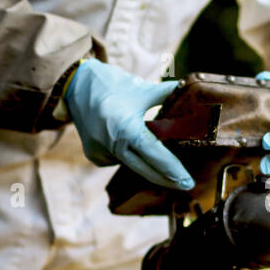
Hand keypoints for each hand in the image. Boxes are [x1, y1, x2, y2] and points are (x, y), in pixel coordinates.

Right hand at [65, 60, 194, 189]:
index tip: (188, 181)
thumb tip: (193, 95)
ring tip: (166, 169)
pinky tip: (129, 145)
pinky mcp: (94, 155)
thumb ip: (168, 94)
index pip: (155, 154)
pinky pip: (118, 161)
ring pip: (132, 166)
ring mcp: (100, 151)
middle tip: (186, 186)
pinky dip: (129, 156)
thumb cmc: (113, 84)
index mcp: (126, 127)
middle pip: (145, 170)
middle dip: (166, 179)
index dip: (172, 169)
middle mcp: (111, 143)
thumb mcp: (143, 88)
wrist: (76, 84)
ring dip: (149, 167)